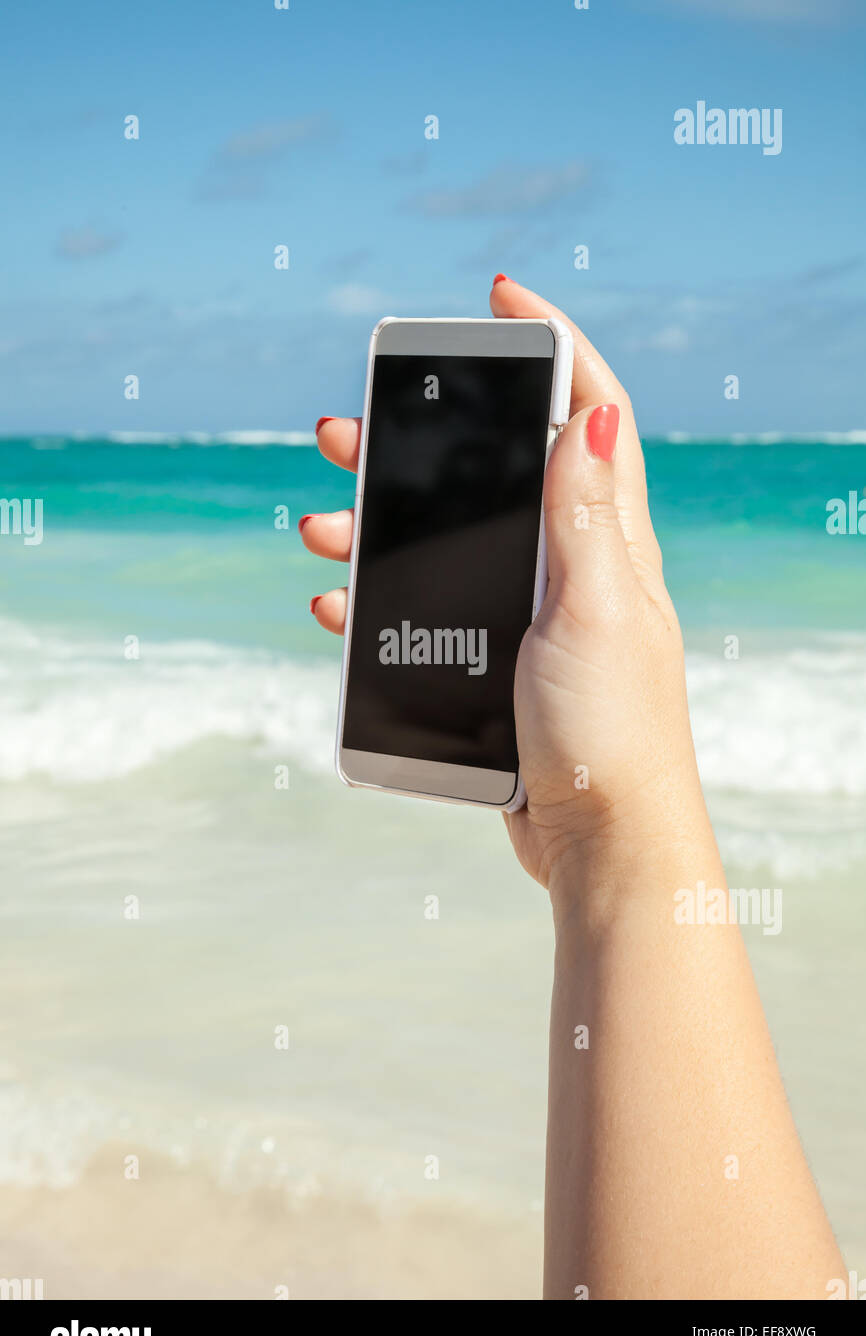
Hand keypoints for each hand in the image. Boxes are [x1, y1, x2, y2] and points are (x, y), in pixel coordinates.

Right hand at [303, 277, 706, 894]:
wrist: (599, 843)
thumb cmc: (612, 731)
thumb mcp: (598, 613)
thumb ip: (586, 517)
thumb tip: (592, 412)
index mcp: (610, 540)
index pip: (592, 414)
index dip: (553, 345)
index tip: (500, 296)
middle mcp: (570, 567)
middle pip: (491, 473)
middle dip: (421, 439)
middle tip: (352, 423)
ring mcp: (528, 617)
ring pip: (441, 544)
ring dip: (376, 524)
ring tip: (320, 521)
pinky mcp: (492, 668)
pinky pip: (421, 616)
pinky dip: (375, 603)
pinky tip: (336, 603)